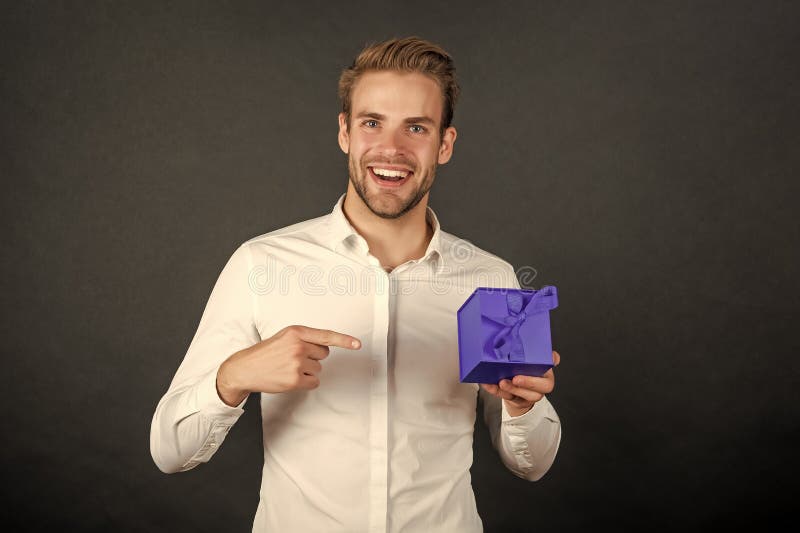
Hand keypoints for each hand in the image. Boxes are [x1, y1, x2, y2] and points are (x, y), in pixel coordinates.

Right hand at [216, 325, 361, 405]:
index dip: (344, 340)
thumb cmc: (266, 352)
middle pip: (324, 354)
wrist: (245, 368)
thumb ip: (305, 338)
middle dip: (313, 357)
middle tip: (294, 358)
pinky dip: (306, 383)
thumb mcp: (285, 337)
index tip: (358, 344)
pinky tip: (290, 378)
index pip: (326, 335)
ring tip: (288, 368)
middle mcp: (298, 346)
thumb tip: (326, 347)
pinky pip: (314, 382)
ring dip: (307, 370)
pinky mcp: (295, 379)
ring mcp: (297, 363)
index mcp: (296, 332)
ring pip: (319, 369)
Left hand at [480, 350, 559, 416]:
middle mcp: (539, 388)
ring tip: (501, 382)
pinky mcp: (516, 401)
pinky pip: (505, 397)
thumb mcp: (536, 360)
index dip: (541, 377)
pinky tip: (488, 384)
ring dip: (511, 389)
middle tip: (515, 379)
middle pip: (537, 392)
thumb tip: (554, 356)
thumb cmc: (529, 368)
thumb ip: (542, 357)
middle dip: (526, 384)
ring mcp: (527, 397)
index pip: (547, 380)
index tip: (532, 375)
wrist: (521, 383)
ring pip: (522, 397)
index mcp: (546, 377)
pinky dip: (495, 391)